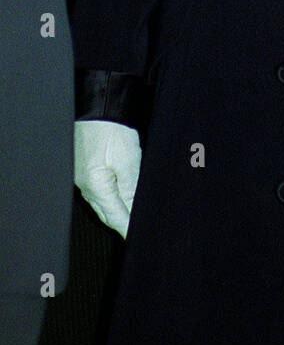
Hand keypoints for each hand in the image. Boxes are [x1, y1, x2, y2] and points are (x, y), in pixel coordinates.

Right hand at [74, 119, 141, 238]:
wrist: (98, 107)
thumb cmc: (112, 131)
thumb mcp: (129, 162)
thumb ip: (132, 192)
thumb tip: (135, 214)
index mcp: (96, 187)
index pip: (117, 218)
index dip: (130, 230)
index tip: (141, 237)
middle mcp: (84, 186)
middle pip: (107, 214)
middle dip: (123, 223)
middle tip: (140, 230)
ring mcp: (81, 178)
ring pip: (102, 204)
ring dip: (116, 211)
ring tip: (133, 218)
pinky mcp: (83, 170)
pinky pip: (97, 191)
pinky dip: (109, 198)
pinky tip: (119, 198)